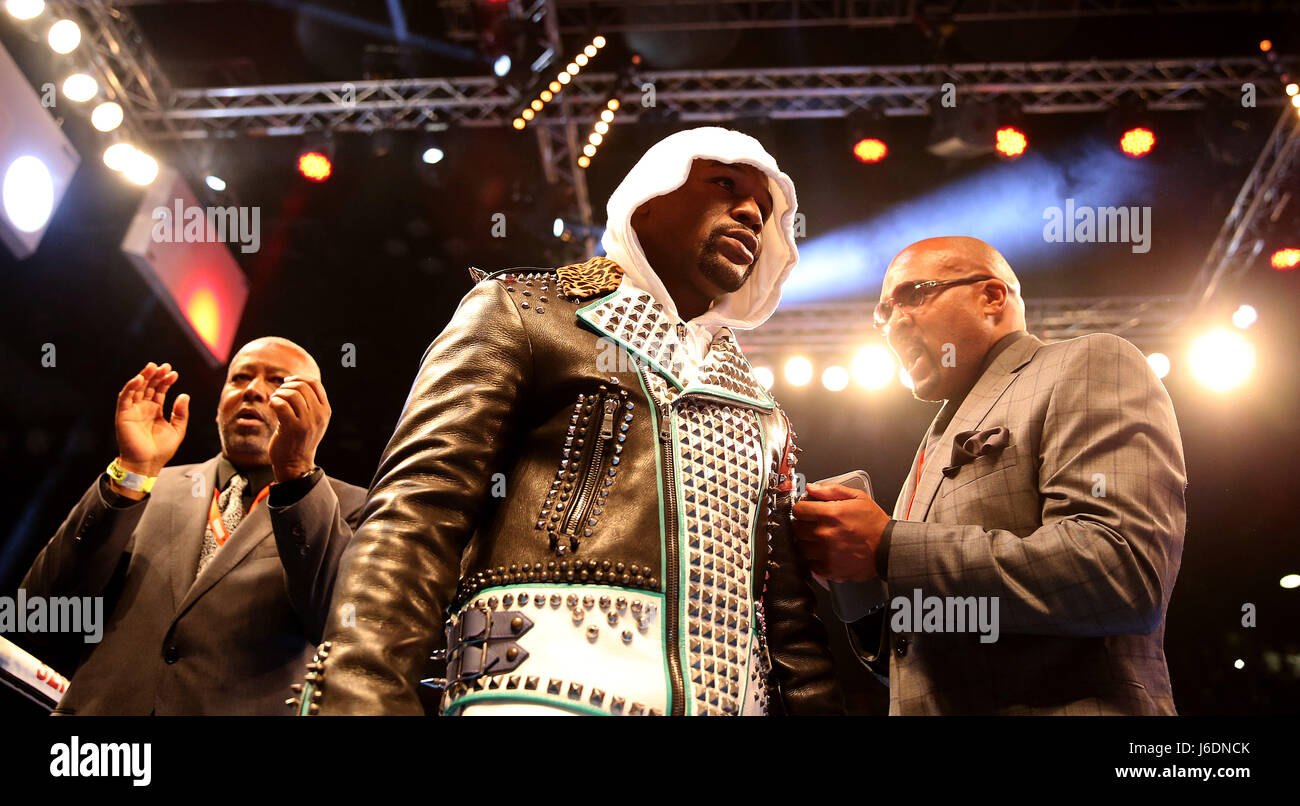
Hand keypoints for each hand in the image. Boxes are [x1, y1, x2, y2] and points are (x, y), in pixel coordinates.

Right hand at [114, 362, 189, 479]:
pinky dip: (131, 387)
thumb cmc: (161, 449)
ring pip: (136, 388)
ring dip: (144, 377)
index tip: (174, 373)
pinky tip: (140, 378)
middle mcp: (143, 408)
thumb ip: (180, 412)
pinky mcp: (123, 415)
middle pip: (148, 386)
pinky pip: (125, 397)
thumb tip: (184, 395)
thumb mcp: (177, 429)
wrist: (147, 463)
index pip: (159, 391)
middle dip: (156, 375)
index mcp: (155, 410)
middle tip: (165, 366)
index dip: (166, 381)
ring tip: (153, 367)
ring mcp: (132, 410)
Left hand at [268, 376, 330, 482]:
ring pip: (291, 394)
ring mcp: (307, 422)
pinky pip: (281, 404)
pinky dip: (274, 401)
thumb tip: (295, 380)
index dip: (299, 379)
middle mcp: (319, 415)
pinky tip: (272, 406)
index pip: (315, 383)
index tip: (287, 383)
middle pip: (302, 386)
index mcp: (325, 410)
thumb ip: (310, 402)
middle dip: (286, 387)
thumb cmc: (299, 438)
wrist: (295, 462)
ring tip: (275, 400)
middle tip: (278, 394)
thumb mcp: (312, 420)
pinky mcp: (292, 428)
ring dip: (279, 394)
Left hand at [791, 482, 889, 581]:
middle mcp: (825, 534)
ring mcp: (826, 553)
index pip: (799, 510)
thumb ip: (832, 490)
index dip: (802, 508)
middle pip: (797, 528)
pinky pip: (811, 563)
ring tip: (822, 539)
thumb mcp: (858, 498)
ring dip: (808, 542)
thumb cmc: (875, 524)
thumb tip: (812, 488)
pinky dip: (815, 559)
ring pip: (802, 546)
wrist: (888, 549)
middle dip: (804, 525)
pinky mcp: (829, 569)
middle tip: (816, 525)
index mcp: (831, 514)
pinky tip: (826, 552)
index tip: (806, 511)